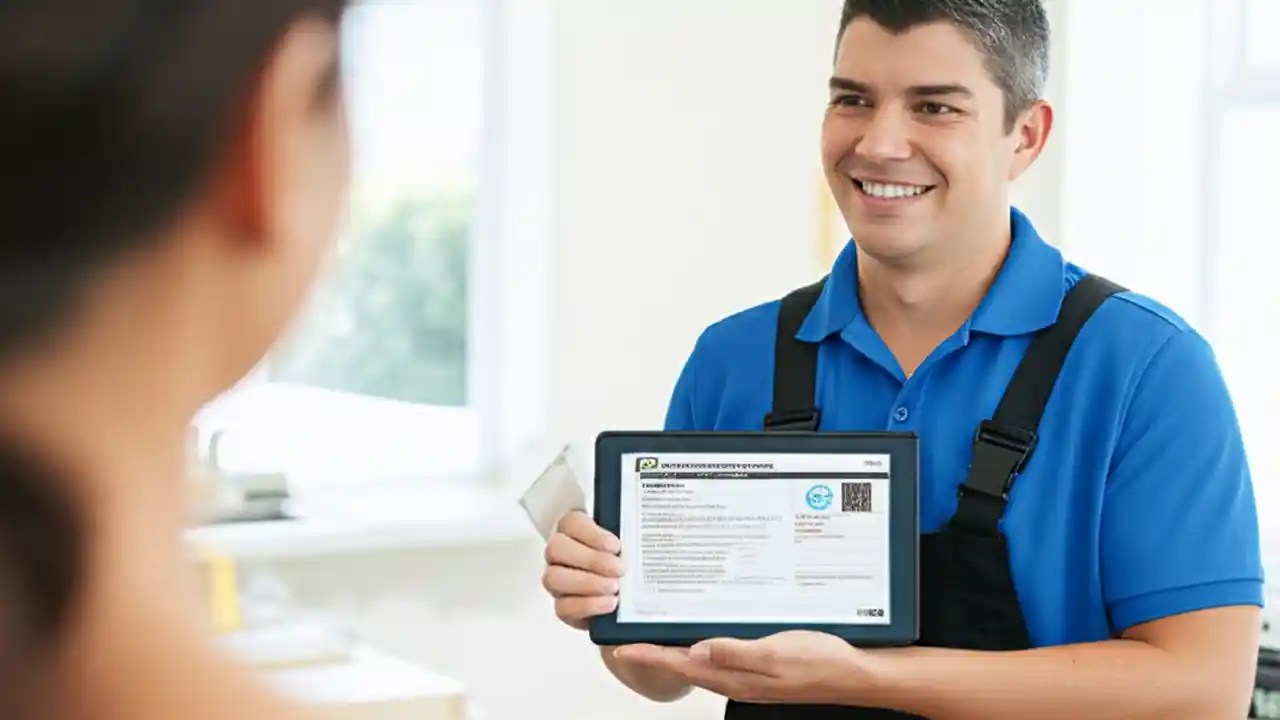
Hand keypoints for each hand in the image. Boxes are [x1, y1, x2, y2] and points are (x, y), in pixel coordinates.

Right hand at [541, 511, 623, 629]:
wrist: (628, 599)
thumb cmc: (626, 562)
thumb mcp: (629, 544)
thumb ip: (631, 535)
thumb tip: (654, 526)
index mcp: (574, 529)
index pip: (572, 523)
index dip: (591, 534)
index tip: (616, 546)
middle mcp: (560, 553)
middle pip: (557, 548)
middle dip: (591, 559)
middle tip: (619, 569)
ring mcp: (557, 580)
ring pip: (554, 578)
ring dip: (588, 583)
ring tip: (615, 587)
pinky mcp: (563, 606)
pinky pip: (563, 607)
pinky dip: (588, 605)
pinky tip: (610, 603)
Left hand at [613, 631, 883, 705]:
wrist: (853, 674)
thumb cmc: (819, 662)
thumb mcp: (774, 653)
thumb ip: (733, 652)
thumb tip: (694, 651)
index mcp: (734, 678)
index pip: (680, 666)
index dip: (649, 656)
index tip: (622, 648)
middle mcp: (736, 679)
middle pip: (685, 666)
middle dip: (655, 654)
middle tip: (630, 638)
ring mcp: (748, 676)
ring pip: (702, 662)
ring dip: (677, 650)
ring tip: (655, 635)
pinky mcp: (761, 667)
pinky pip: (722, 658)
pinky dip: (703, 646)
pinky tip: (704, 635)